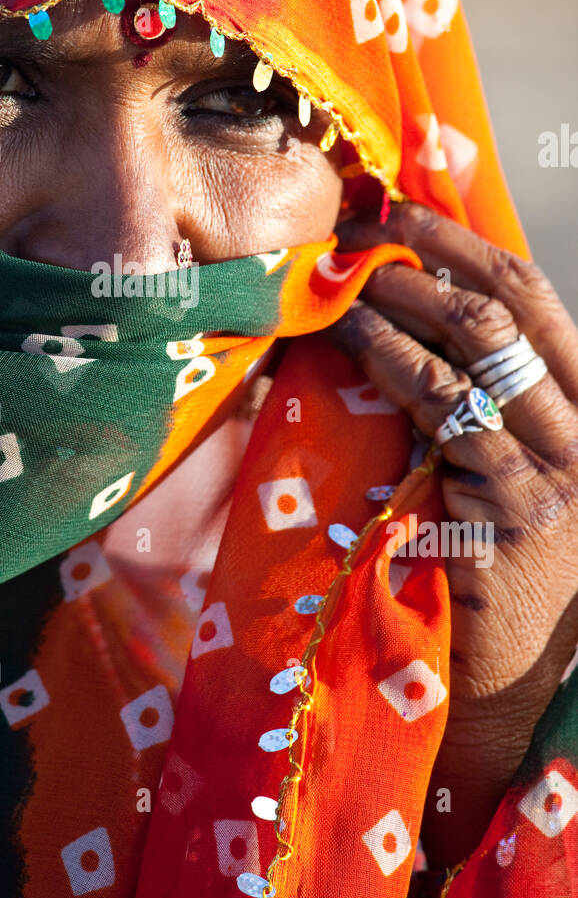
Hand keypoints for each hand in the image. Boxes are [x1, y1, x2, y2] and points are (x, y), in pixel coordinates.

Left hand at [326, 201, 577, 865]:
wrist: (509, 688)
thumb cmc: (496, 574)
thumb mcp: (502, 473)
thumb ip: (479, 405)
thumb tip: (404, 317)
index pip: (537, 300)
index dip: (469, 243)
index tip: (406, 209)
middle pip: (508, 312)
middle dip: (430, 256)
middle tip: (362, 233)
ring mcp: (553, 476)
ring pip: (474, 354)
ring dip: (400, 304)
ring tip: (344, 282)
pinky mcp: (510, 516)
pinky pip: (444, 417)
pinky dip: (394, 366)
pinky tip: (352, 344)